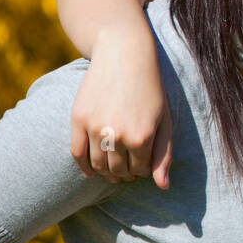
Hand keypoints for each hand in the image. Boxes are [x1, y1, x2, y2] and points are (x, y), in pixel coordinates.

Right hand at [69, 26, 172, 188]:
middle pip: (119, 171)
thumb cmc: (150, 90)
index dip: (143, 170)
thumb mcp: (165, 121)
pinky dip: (84, 168)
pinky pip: (77, 154)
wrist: (124, 56)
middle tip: (127, 171)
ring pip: (98, 166)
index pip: (141, 170)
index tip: (143, 164)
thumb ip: (164, 155)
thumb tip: (163, 186)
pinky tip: (91, 172)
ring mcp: (95, 128)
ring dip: (106, 173)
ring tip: (113, 170)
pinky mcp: (78, 119)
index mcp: (142, 137)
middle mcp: (117, 135)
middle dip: (125, 174)